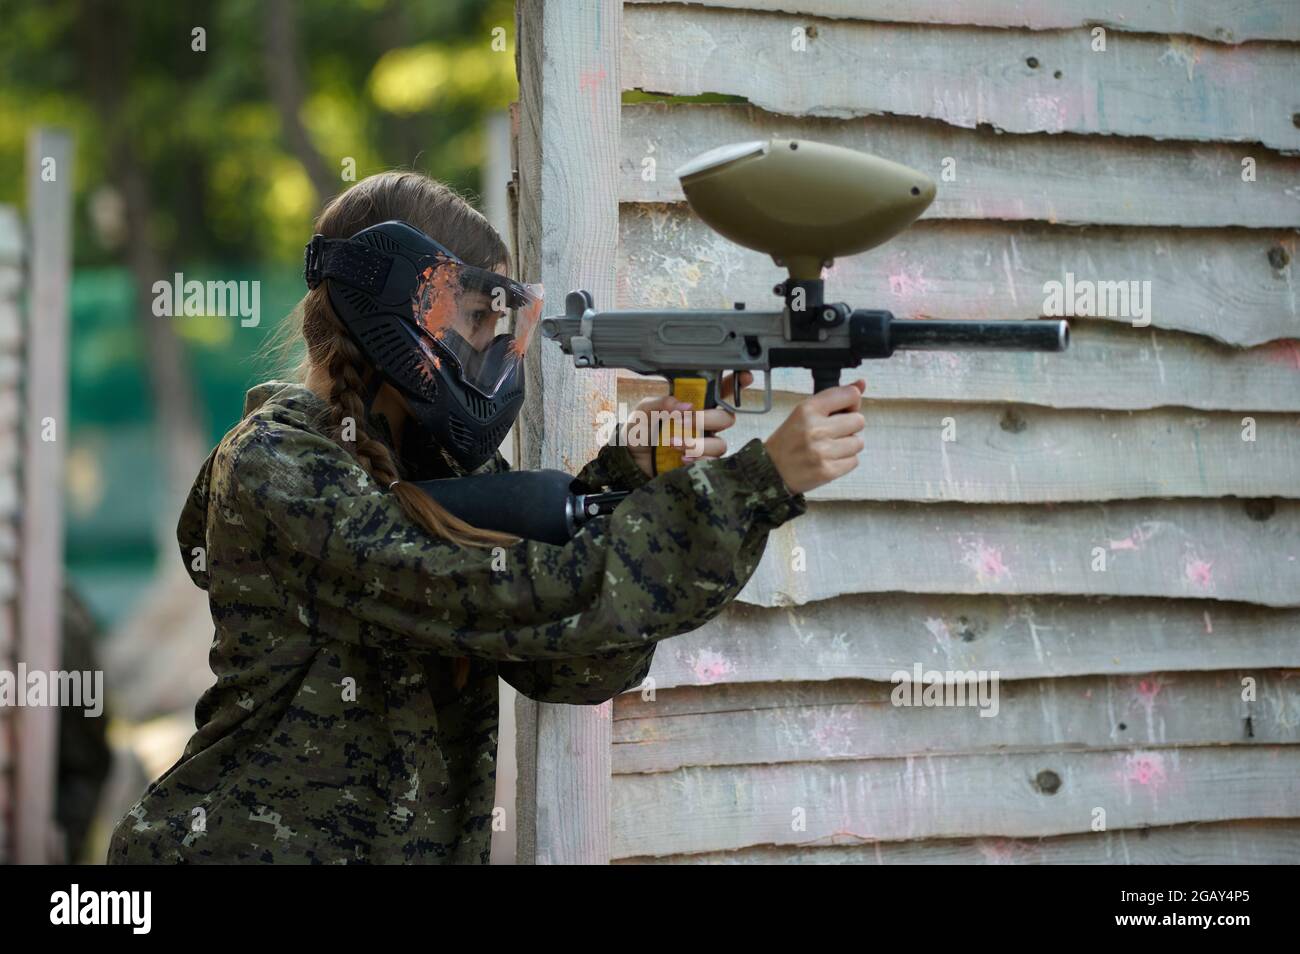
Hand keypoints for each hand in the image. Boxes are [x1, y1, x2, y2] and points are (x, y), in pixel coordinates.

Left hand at [625, 372, 752, 476]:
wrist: (630, 460)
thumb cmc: (639, 431)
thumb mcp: (644, 411)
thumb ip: (661, 403)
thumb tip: (684, 406)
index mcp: (694, 406)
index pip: (720, 392)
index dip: (736, 383)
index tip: (744, 377)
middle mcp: (704, 425)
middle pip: (726, 418)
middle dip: (708, 419)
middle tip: (684, 421)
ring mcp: (704, 445)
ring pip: (720, 444)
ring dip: (698, 443)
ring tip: (673, 443)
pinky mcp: (700, 464)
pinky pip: (713, 464)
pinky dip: (698, 460)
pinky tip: (681, 458)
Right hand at [763, 379, 865, 493]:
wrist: (771, 470)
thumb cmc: (790, 440)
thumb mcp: (805, 412)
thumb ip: (835, 397)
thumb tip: (862, 383)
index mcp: (808, 409)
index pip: (851, 395)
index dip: (852, 403)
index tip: (843, 410)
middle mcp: (815, 429)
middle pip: (859, 421)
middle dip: (850, 427)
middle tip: (833, 433)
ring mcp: (821, 451)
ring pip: (858, 443)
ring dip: (848, 446)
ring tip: (829, 448)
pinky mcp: (827, 471)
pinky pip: (854, 461)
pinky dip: (845, 461)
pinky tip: (829, 460)